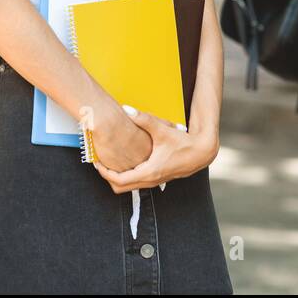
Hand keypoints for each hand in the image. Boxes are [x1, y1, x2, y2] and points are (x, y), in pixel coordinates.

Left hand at [95, 108, 216, 192]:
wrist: (201, 152)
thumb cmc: (183, 142)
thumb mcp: (162, 130)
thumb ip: (144, 119)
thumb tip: (126, 109)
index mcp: (149, 171)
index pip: (120, 180)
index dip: (105, 173)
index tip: (96, 162)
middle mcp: (150, 180)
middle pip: (120, 188)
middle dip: (107, 176)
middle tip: (98, 162)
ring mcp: (154, 181)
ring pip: (128, 187)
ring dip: (116, 177)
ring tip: (108, 162)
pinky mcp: (157, 178)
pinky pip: (136, 183)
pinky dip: (126, 176)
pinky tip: (124, 161)